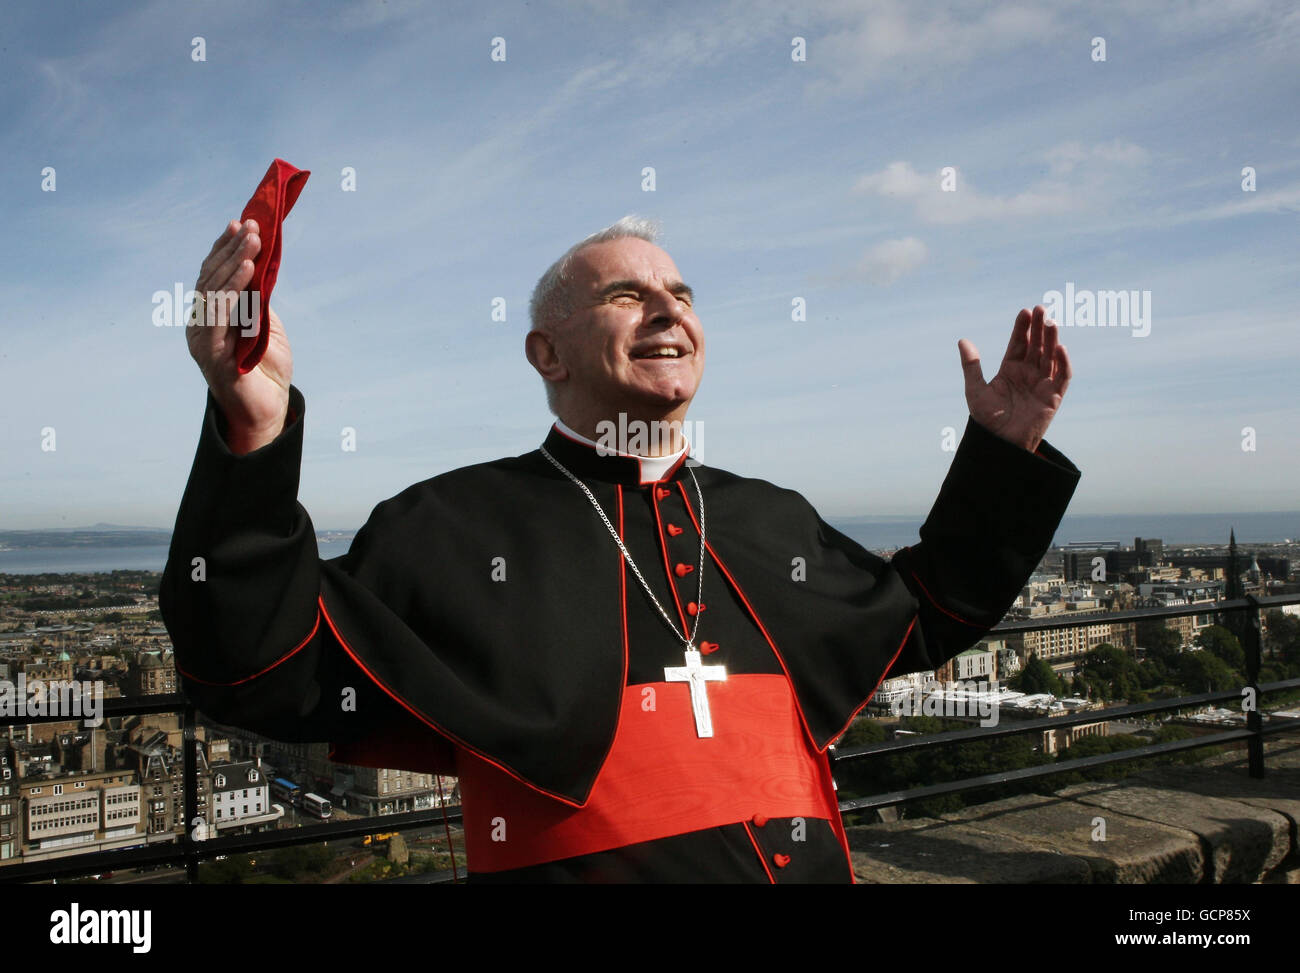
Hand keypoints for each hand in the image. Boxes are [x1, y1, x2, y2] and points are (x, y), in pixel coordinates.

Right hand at [186, 219, 292, 452]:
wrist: (268, 410)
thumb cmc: (265, 369)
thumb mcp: (264, 325)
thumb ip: (256, 299)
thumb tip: (258, 264)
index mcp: (208, 317)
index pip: (212, 275)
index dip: (223, 249)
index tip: (239, 224)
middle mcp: (199, 325)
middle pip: (211, 278)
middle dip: (231, 250)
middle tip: (251, 226)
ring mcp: (203, 339)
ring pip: (214, 292)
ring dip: (234, 263)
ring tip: (252, 241)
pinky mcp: (212, 354)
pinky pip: (221, 315)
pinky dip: (234, 289)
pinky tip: (248, 270)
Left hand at [957, 305, 1070, 452]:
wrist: (999, 443)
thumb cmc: (987, 419)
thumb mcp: (975, 389)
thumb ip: (971, 365)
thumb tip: (962, 340)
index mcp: (1010, 369)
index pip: (1019, 343)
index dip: (1022, 328)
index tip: (1024, 311)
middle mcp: (1028, 373)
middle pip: (1036, 346)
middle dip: (1039, 328)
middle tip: (1041, 309)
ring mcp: (1041, 384)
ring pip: (1050, 357)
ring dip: (1052, 340)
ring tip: (1051, 322)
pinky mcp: (1053, 397)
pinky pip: (1062, 377)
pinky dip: (1063, 363)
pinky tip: (1060, 348)